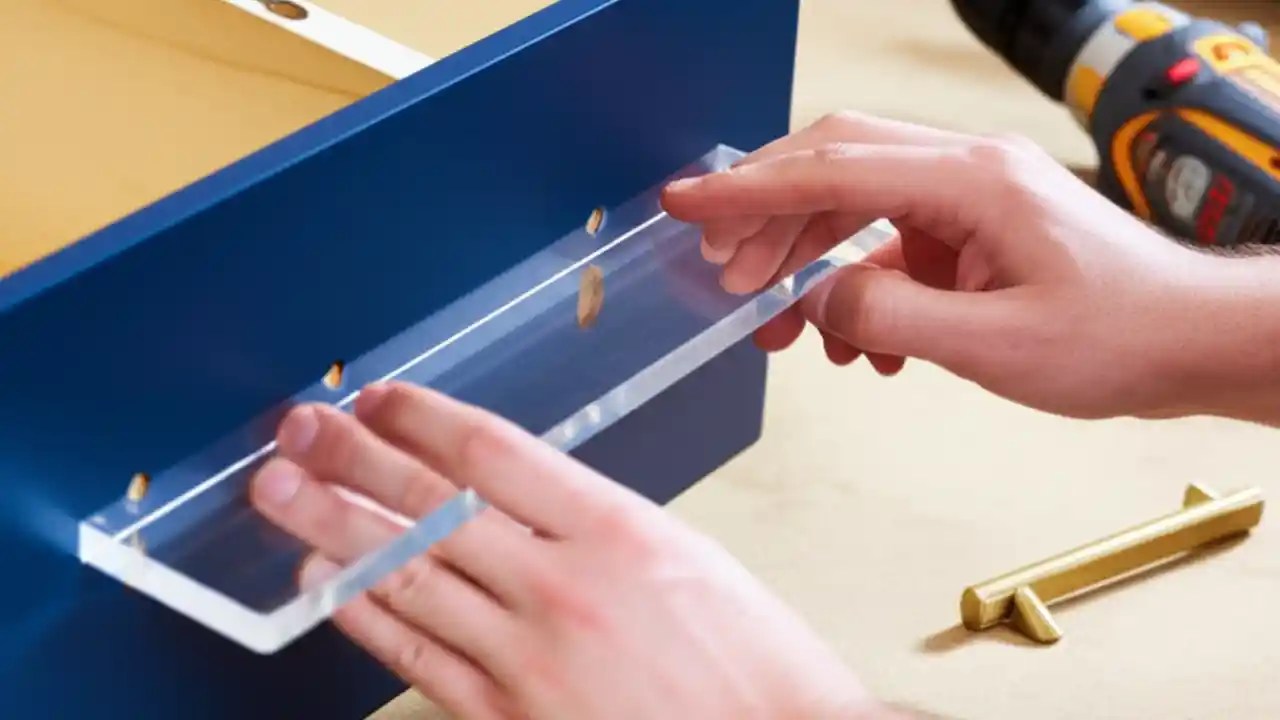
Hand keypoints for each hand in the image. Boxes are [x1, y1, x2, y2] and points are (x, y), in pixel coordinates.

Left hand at [249, 382, 880, 719]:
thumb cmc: (748, 661)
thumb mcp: (682, 556)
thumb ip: (592, 522)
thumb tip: (508, 498)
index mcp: (618, 529)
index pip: (492, 452)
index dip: (421, 418)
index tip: (380, 399)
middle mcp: (565, 585)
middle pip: (434, 503)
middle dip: (353, 458)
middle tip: (299, 428)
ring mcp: (531, 656)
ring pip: (410, 575)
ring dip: (335, 527)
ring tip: (282, 493)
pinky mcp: (509, 717)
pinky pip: (417, 656)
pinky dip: (364, 615)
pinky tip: (326, 585)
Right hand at [661, 111, 1238, 420]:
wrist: (1190, 341)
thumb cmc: (1119, 336)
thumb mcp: (995, 343)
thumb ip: (891, 314)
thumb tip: (820, 299)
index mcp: (970, 182)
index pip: (831, 171)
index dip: (747, 189)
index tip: (686, 202)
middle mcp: (964, 174)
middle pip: (833, 169)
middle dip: (767, 220)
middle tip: (724, 275)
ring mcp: (968, 200)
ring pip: (855, 208)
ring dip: (807, 263)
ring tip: (778, 326)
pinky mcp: (973, 232)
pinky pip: (890, 247)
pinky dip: (857, 288)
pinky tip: (859, 344)